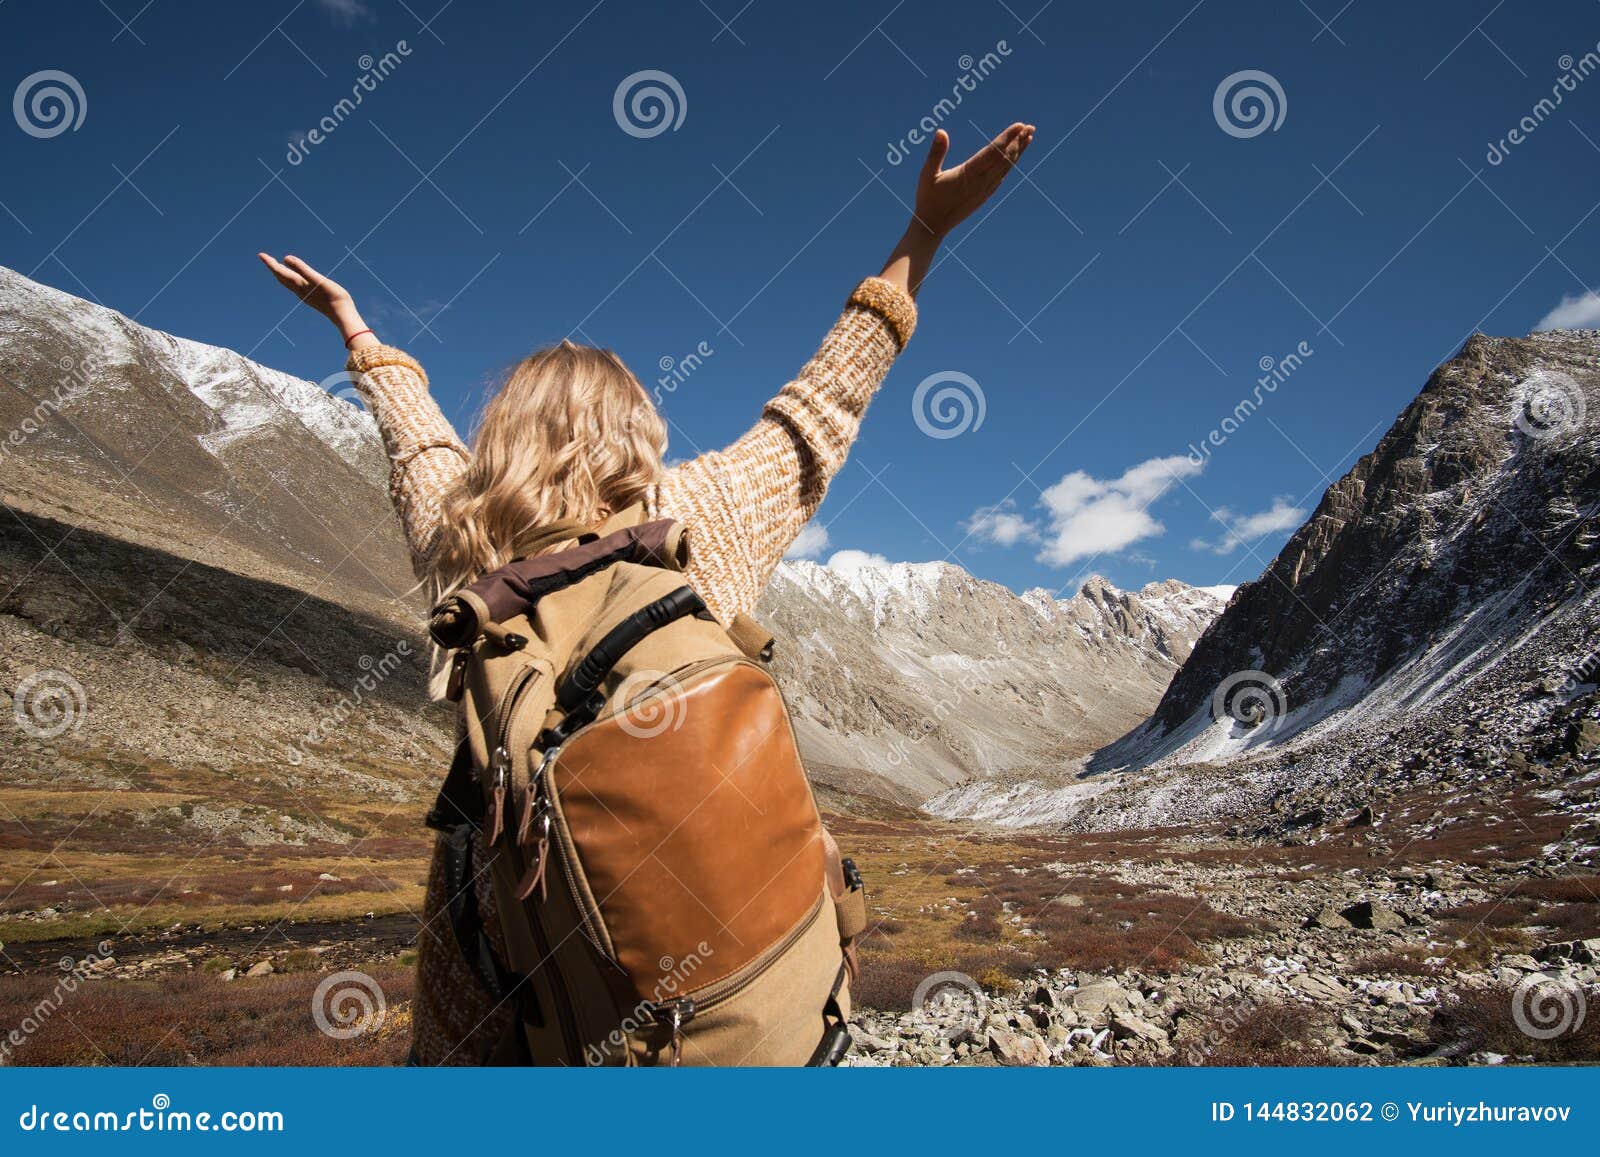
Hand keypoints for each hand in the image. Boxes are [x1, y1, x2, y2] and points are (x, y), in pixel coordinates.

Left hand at [257, 252, 372, 346]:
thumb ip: (302, 269)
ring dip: (281, 274)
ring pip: (287, 283)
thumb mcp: (318, 280)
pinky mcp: (311, 298)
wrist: (342, 315)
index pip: (280, 271)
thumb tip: (285, 258)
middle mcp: (299, 291)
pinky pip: (295, 287)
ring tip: (277, 266)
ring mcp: (305, 295)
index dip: (270, 263)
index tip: (260, 254)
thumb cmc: (334, 296)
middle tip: (265, 257)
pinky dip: (290, 279)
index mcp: (299, 284)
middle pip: (281, 278)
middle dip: (273, 267)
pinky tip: (295, 279)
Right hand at [912, 123, 1034, 238]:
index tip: (1020, 125)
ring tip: (1029, 137)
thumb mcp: (928, 174)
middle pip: (1004, 158)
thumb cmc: (928, 198)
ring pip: (1006, 167)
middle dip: (1018, 141)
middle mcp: (981, 182)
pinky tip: (1015, 157)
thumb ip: (936, 152)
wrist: (933, 226)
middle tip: (1030, 126)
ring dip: (1018, 151)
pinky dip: (1010, 164)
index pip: (993, 152)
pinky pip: (1002, 177)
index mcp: (969, 174)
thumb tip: (941, 132)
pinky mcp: (984, 195)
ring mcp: (985, 190)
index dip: (1007, 137)